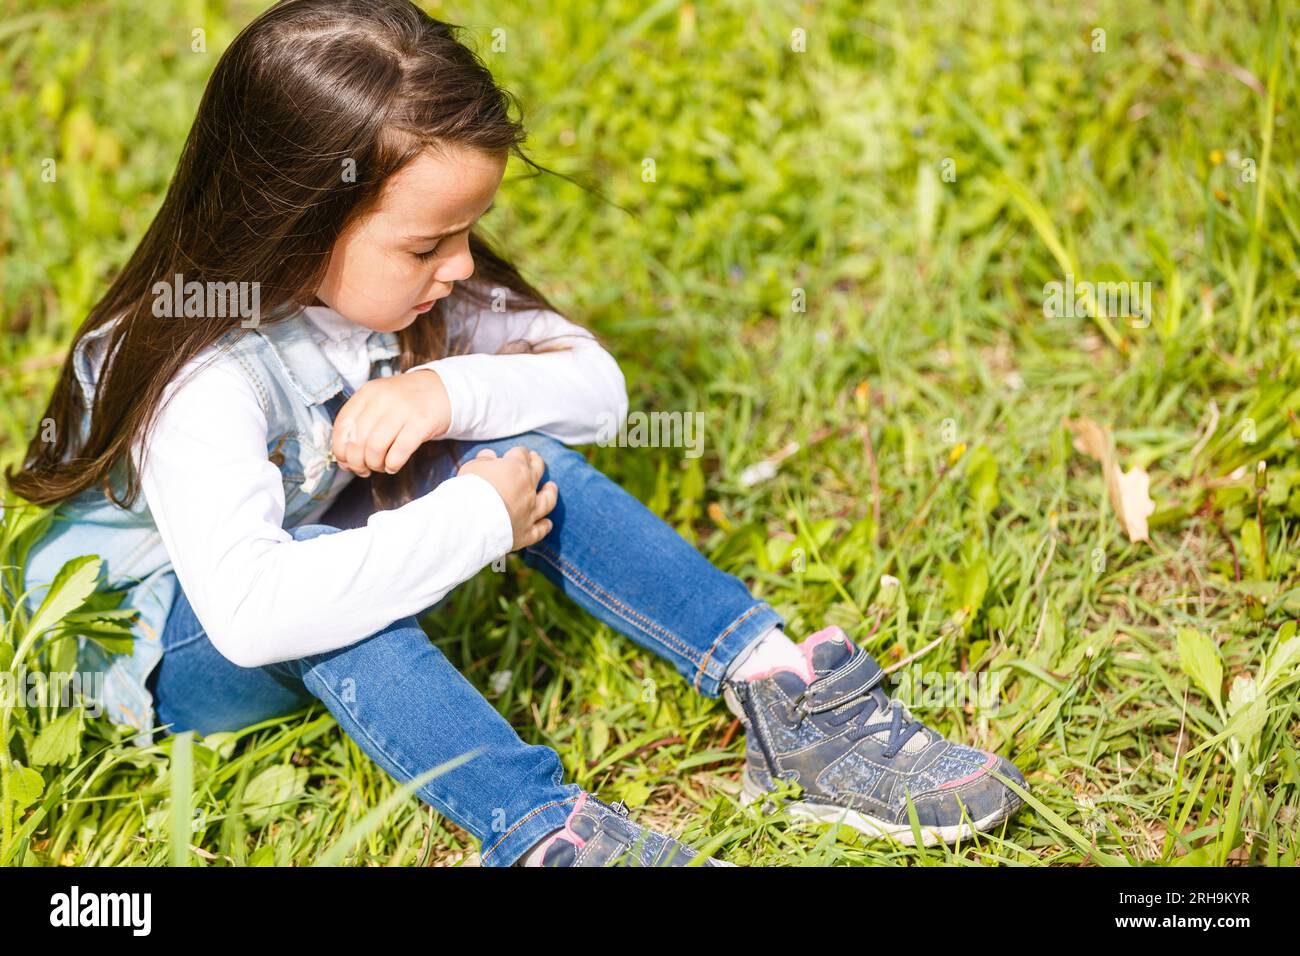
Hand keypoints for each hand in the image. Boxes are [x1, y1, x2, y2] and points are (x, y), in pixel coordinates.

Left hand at [331, 370, 451, 476]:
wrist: (443, 390)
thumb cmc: (406, 402)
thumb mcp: (379, 401)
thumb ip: (360, 423)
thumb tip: (344, 458)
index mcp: (368, 392)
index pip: (342, 425)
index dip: (340, 450)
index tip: (346, 462)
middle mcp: (383, 398)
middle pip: (357, 440)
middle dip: (357, 463)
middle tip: (363, 469)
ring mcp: (403, 410)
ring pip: (375, 448)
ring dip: (375, 465)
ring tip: (380, 467)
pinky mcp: (422, 423)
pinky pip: (399, 452)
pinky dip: (392, 465)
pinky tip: (393, 466)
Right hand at [457, 447, 557, 550]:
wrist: (471, 521)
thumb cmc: (469, 490)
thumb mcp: (472, 467)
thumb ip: (483, 460)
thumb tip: (490, 454)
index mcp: (516, 468)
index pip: (520, 454)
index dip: (517, 452)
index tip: (514, 453)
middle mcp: (528, 488)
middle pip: (538, 471)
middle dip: (537, 463)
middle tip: (536, 459)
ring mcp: (530, 511)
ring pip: (547, 501)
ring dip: (551, 493)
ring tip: (552, 487)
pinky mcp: (525, 532)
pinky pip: (539, 530)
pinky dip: (544, 526)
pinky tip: (548, 524)